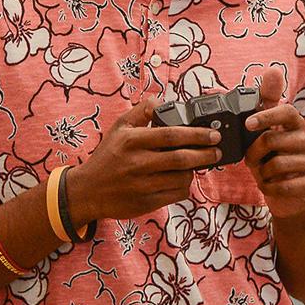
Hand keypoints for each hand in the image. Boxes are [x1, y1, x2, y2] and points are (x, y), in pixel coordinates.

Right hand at [66, 99, 221, 223]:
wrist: (87, 191)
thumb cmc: (108, 156)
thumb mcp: (119, 127)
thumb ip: (142, 111)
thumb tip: (164, 101)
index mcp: (132, 141)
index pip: (171, 135)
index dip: (196, 134)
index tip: (213, 134)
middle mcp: (138, 163)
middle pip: (181, 159)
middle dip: (205, 154)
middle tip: (217, 150)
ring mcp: (142, 186)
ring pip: (181, 178)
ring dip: (195, 170)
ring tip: (198, 163)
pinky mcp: (146, 203)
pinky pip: (176, 194)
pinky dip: (185, 186)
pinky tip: (183, 178)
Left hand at [244, 68, 304, 219]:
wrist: (286, 196)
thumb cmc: (271, 160)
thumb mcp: (263, 131)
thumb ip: (266, 102)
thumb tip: (273, 70)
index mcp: (293, 125)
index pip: (286, 111)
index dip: (267, 115)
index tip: (248, 124)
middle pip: (273, 139)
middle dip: (254, 153)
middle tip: (251, 160)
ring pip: (276, 164)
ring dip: (262, 173)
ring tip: (263, 175)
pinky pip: (284, 185)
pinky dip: (270, 188)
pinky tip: (271, 187)